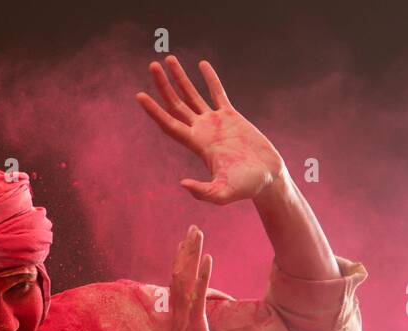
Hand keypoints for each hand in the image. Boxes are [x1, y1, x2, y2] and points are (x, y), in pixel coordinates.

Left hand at [137, 56, 285, 205]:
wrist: (267, 178)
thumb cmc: (246, 188)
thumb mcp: (223, 194)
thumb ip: (203, 192)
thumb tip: (182, 184)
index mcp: (197, 145)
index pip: (170, 124)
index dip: (154, 111)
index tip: (140, 95)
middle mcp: (202, 131)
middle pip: (176, 105)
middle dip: (163, 86)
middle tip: (152, 66)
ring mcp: (216, 123)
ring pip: (192, 96)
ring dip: (180, 78)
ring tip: (169, 60)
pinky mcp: (232, 117)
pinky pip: (217, 93)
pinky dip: (210, 79)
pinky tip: (201, 65)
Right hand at [170, 225, 215, 330]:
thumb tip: (195, 329)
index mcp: (178, 318)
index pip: (177, 284)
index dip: (180, 263)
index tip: (185, 244)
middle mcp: (179, 314)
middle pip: (179, 275)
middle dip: (186, 250)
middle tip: (193, 228)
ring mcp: (186, 319)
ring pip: (186, 280)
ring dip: (191, 255)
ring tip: (197, 232)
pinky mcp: (197, 326)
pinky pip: (199, 297)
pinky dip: (202, 277)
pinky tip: (208, 258)